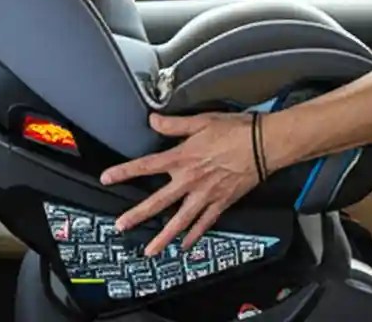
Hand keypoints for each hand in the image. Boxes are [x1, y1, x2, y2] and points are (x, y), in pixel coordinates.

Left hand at [100, 112, 261, 256]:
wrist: (264, 145)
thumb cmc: (236, 130)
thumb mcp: (202, 121)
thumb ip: (174, 124)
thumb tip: (153, 120)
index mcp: (183, 158)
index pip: (146, 166)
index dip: (124, 172)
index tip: (107, 178)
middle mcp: (190, 180)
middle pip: (158, 202)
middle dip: (137, 215)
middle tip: (120, 226)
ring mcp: (206, 195)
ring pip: (180, 221)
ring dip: (163, 237)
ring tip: (149, 251)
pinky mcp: (222, 203)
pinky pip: (204, 224)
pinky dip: (194, 236)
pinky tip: (185, 246)